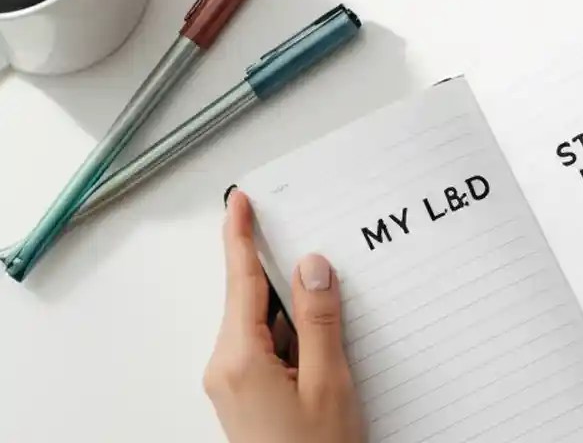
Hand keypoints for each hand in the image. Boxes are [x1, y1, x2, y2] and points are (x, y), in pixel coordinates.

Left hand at [203, 190, 364, 442]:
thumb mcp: (329, 383)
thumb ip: (320, 320)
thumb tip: (311, 267)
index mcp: (239, 359)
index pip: (239, 282)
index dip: (240, 237)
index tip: (239, 202)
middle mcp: (228, 368)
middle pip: (253, 300)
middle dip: (286, 274)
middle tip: (317, 245)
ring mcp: (236, 384)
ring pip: (266, 325)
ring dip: (298, 310)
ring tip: (337, 303)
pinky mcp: (249, 396)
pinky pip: (270, 348)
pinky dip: (297, 335)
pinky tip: (327, 337)